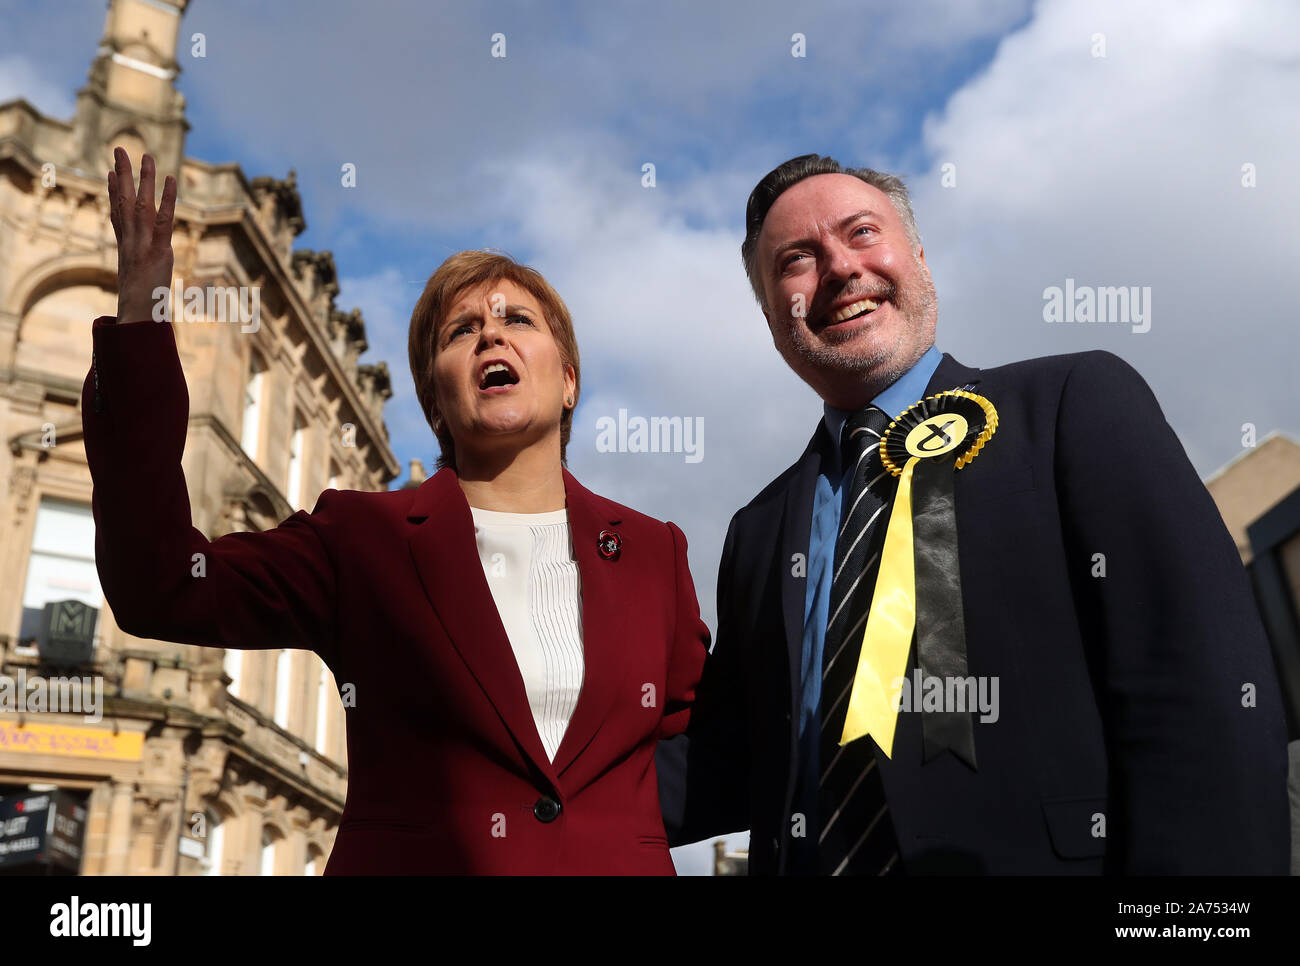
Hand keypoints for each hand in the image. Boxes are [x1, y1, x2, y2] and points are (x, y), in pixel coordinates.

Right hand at [107, 147, 176, 322]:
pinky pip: (164, 220)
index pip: (116, 214)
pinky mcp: (158, 250)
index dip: (113, 192)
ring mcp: (142, 244)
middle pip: (123, 201)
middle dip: (122, 174)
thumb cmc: (138, 307)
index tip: (112, 173)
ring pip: (141, 204)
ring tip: (145, 155)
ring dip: (143, 178)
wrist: (137, 318)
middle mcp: (130, 242)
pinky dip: (168, 199)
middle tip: (119, 148)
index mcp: (125, 249)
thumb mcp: (136, 284)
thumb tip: (139, 276)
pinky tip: (171, 180)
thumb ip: (139, 272)